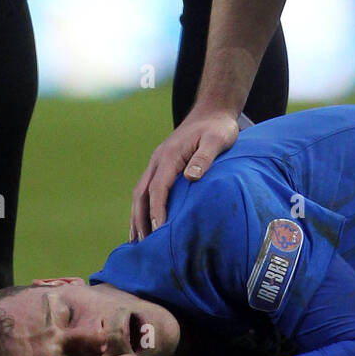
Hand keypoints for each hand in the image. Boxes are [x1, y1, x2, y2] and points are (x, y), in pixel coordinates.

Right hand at [130, 108, 239, 240]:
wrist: (212, 111)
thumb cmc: (218, 127)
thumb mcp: (218, 139)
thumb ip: (205, 157)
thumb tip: (191, 177)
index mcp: (170, 155)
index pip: (158, 188)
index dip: (156, 210)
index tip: (157, 230)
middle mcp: (158, 160)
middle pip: (142, 193)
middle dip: (140, 219)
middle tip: (143, 244)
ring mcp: (158, 162)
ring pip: (141, 192)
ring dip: (137, 216)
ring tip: (136, 240)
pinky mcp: (162, 165)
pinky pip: (147, 189)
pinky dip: (143, 207)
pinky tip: (145, 221)